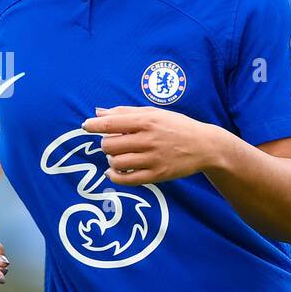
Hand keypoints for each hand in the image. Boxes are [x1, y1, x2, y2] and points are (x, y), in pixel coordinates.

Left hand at [82, 105, 217, 184]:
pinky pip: (125, 179)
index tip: (86, 126)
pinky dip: (114, 176)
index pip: (112, 123)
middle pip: (109, 145)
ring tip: (119, 155)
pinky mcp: (156, 175)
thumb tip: (98, 112)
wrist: (205, 146)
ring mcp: (153, 158)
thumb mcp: (155, 113)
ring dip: (111, 160)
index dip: (94, 125)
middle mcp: (149, 139)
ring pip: (115, 162)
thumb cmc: (177, 126)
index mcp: (148, 120)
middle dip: (106, 143)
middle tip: (114, 142)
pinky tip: (114, 171)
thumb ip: (126, 112)